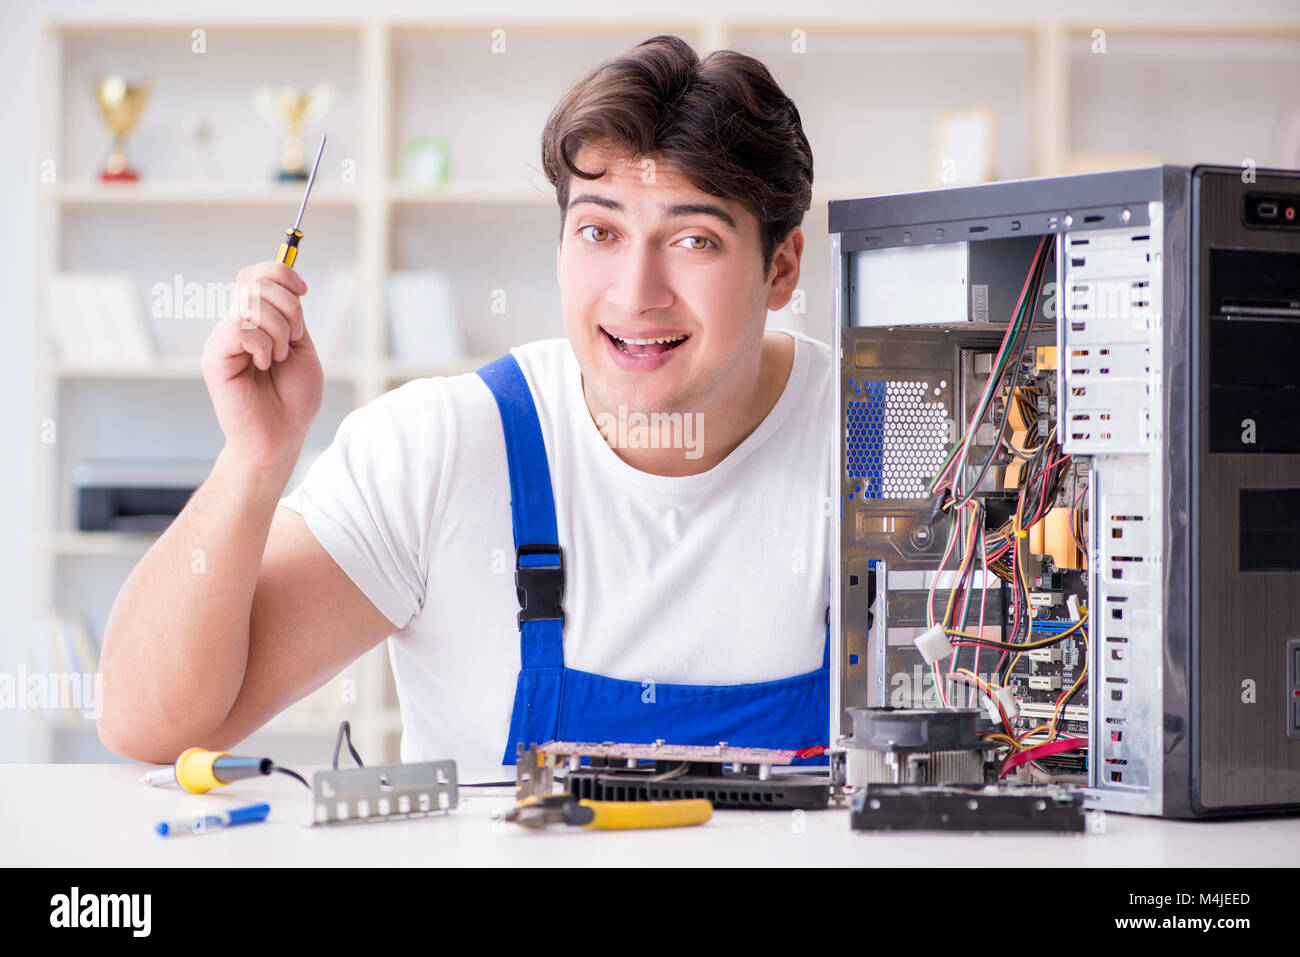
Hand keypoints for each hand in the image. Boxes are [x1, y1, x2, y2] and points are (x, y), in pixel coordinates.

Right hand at [201, 261, 323, 466]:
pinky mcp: (214, 357)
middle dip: (289, 307)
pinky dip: (264, 346)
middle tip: (293, 341)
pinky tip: (264, 366)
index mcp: (255, 320)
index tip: (304, 291)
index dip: (282, 273)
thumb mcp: (302, 347)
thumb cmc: (293, 398)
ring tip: (279, 359)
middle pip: (255, 281)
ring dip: (281, 331)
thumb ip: (290, 314)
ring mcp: (222, 339)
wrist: (282, 436)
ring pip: (252, 304)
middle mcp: (235, 325)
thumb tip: (287, 282)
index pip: (257, 274)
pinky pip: (241, 328)